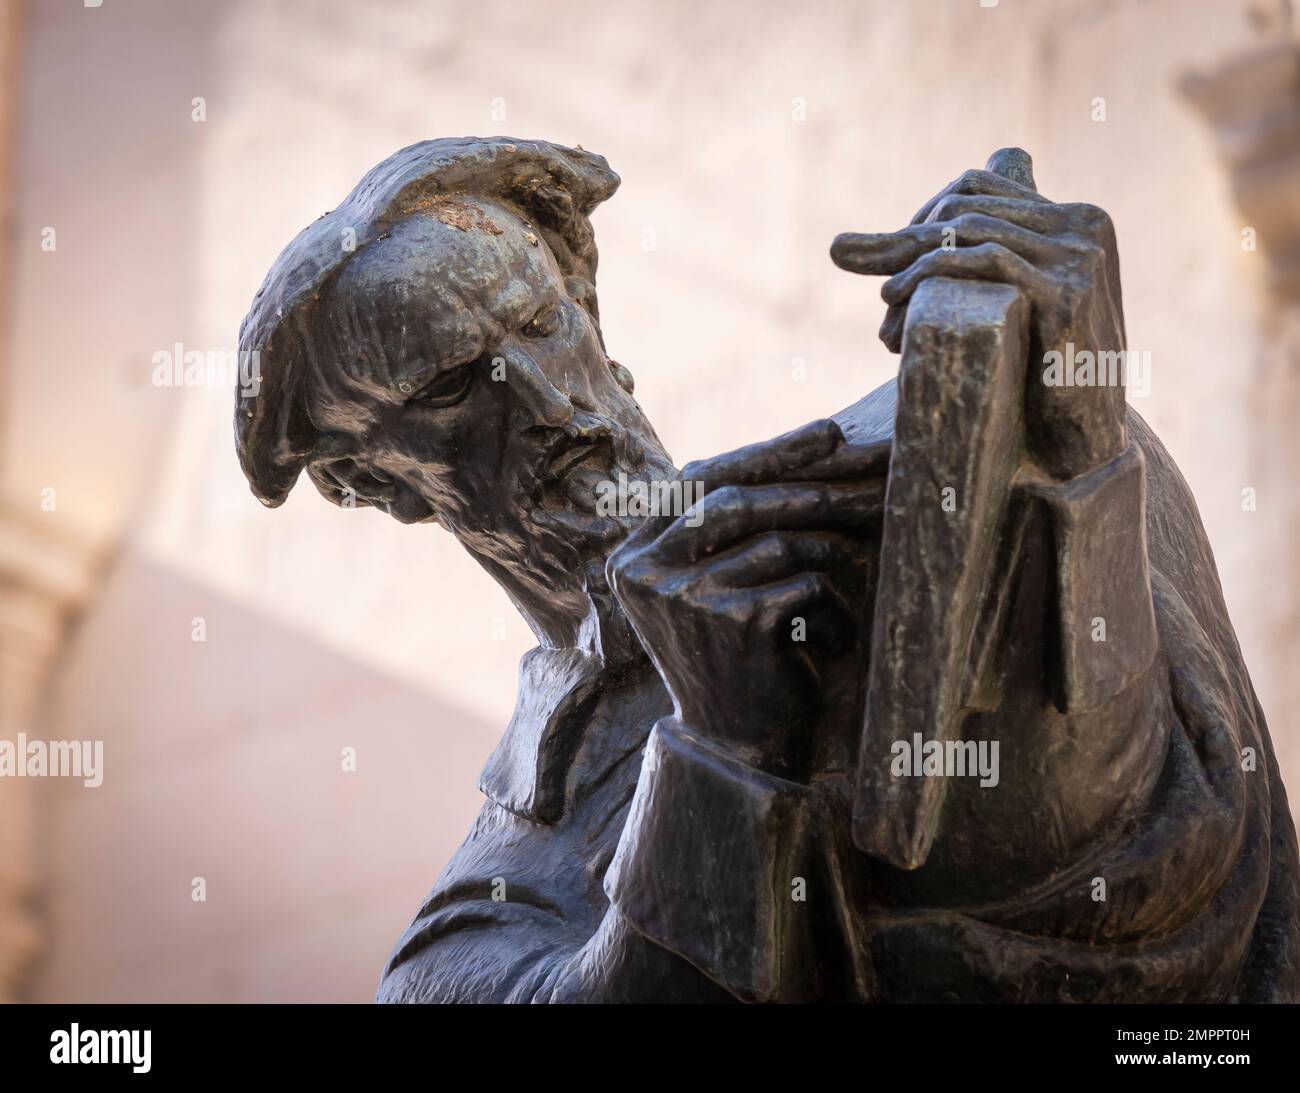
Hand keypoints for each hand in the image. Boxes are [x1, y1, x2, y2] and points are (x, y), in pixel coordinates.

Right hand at [607, 420, 886, 781]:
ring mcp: (683, 595)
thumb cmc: (737, 661)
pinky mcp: (730, 621)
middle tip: (871, 459)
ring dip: (829, 551)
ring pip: (775, 539)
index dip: (767, 452)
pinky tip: (830, 640)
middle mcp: (644, 571)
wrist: (735, 752)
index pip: (700, 480)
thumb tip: (809, 441)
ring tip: (856, 568)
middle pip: (736, 498)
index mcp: (633, 556)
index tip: (829, 433)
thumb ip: (728, 528)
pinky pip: (802, 584)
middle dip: (809, 478)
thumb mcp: (714, 587)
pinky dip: (830, 609)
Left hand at [830, 148, 1127, 478]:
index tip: (886, 250)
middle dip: (902, 238)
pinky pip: (987, 262)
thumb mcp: (1006, 303)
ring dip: (909, 259)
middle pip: (966, 208)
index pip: (978, 185)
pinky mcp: (1067, 295)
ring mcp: (1080, 258)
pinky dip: (933, 272)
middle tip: (849, 258)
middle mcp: (1084, 226)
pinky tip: (898, 297)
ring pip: (969, 231)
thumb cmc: (1037, 373)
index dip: (922, 210)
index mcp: (1075, 218)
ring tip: (880, 296)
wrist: (1084, 433)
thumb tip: (863, 241)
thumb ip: (968, 263)